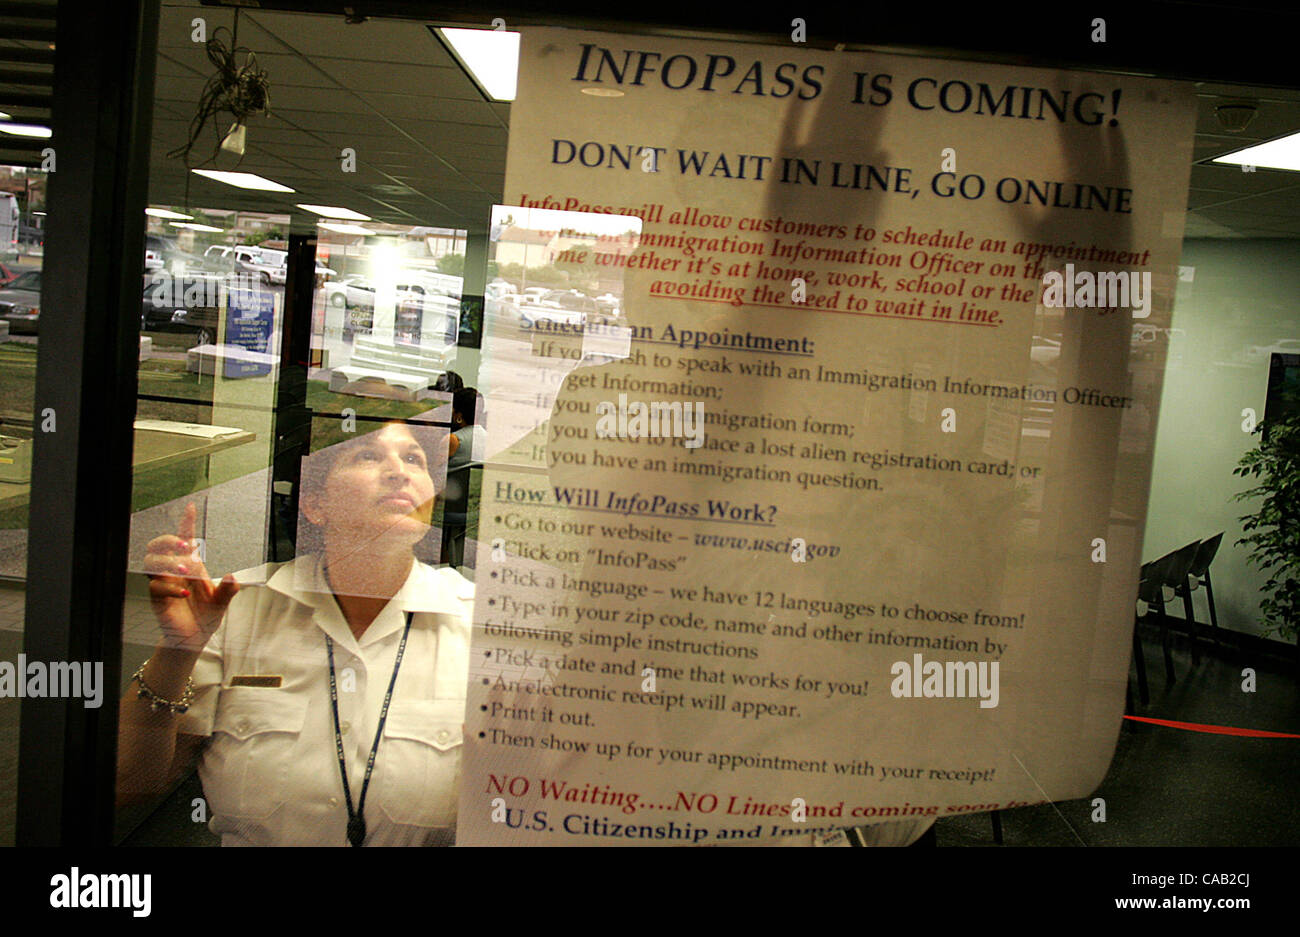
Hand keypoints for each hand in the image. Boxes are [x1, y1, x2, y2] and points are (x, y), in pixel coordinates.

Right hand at [143, 502, 238, 650]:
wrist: (194, 639)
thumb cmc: (205, 616)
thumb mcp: (222, 602)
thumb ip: (228, 591)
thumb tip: (233, 577)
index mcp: (191, 565)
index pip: (185, 539)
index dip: (186, 523)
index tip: (191, 508)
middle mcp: (174, 571)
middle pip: (158, 546)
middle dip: (167, 540)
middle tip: (183, 545)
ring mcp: (164, 584)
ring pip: (151, 563)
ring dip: (167, 562)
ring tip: (185, 569)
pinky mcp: (158, 598)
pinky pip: (156, 587)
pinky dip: (171, 588)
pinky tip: (185, 594)